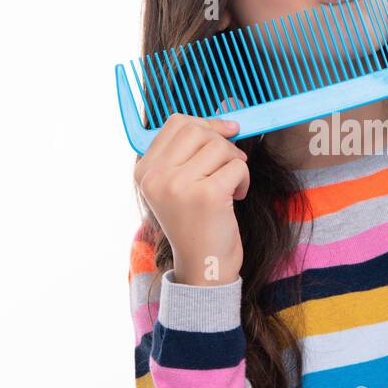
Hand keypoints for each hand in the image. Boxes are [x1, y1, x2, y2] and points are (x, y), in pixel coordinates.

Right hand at [133, 114, 248, 284]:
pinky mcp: (206, 196)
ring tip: (231, 187)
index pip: (176, 123)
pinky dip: (244, 180)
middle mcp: (155, 177)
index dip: (206, 124)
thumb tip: (228, 120)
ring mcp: (178, 186)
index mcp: (144, 171)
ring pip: (219, 147)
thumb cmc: (197, 224)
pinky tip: (236, 198)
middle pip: (197, 130)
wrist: (204, 267)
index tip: (227, 133)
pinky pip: (236, 167)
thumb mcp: (178, 186)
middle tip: (230, 166)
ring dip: (235, 164)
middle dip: (222, 144)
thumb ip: (189, 153)